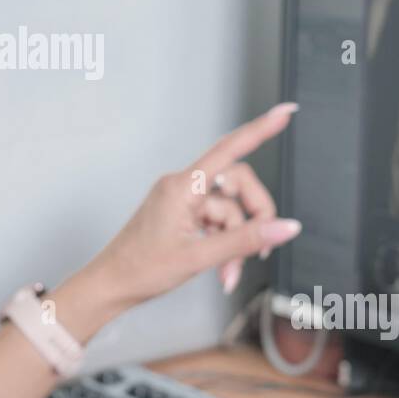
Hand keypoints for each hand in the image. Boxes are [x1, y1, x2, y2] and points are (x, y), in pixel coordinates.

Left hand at [82, 103, 301, 313]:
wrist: (112, 285)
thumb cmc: (141, 268)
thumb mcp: (200, 256)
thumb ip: (246, 240)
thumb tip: (286, 227)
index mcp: (183, 186)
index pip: (229, 149)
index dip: (260, 130)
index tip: (285, 111)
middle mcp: (183, 186)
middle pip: (238, 186)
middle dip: (254, 218)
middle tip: (260, 249)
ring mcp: (183, 200)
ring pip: (231, 210)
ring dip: (237, 242)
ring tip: (228, 273)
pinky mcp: (183, 215)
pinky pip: (217, 222)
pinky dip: (225, 245)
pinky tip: (221, 268)